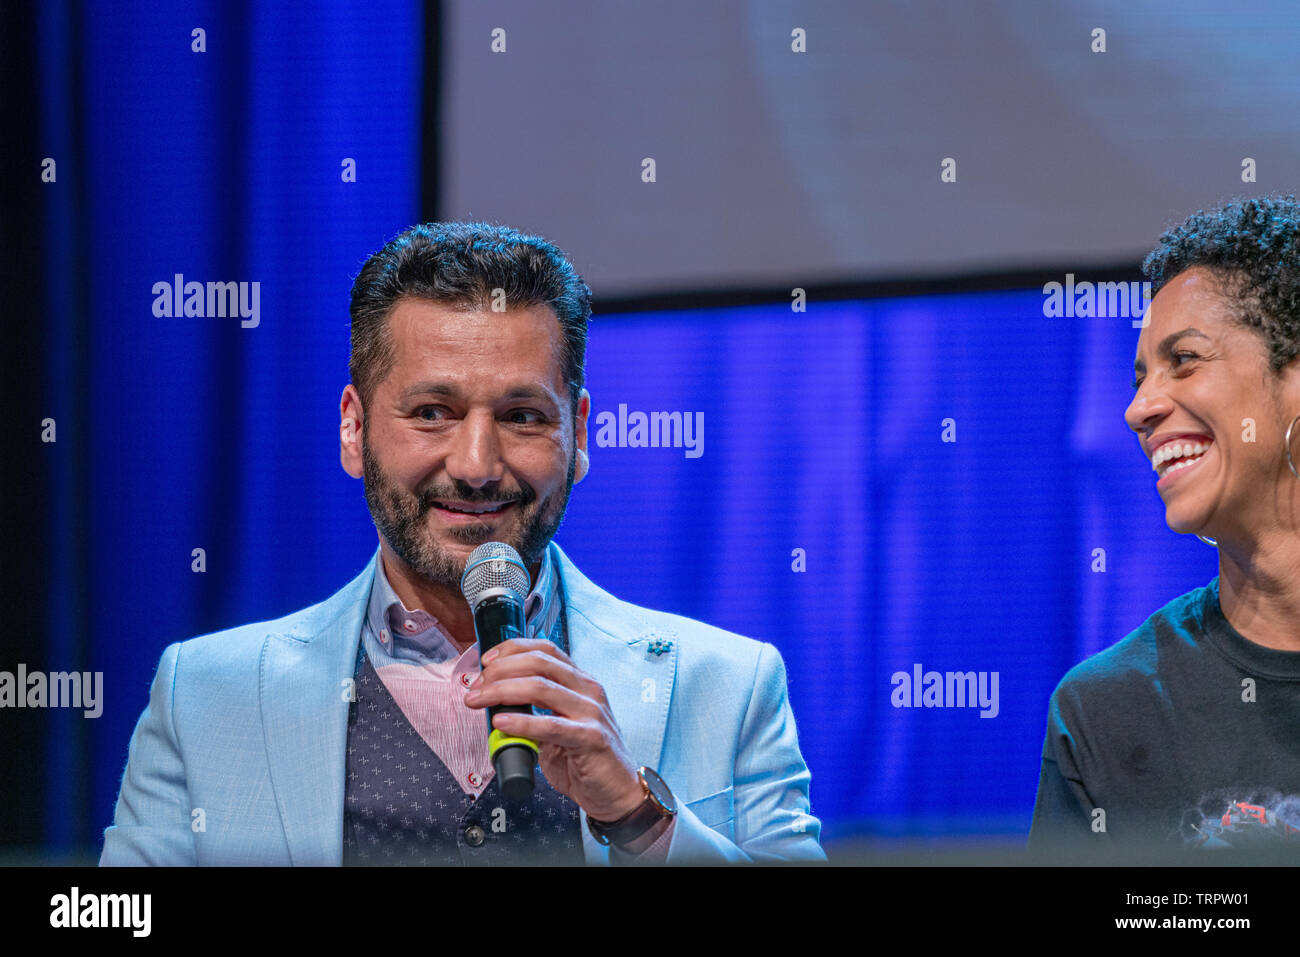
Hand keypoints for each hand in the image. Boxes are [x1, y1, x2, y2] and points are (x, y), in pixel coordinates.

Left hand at [463, 638, 643, 820]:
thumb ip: (535, 712)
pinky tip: (502, 724)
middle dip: (500, 670)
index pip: (545, 650)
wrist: (617, 793)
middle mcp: (588, 691)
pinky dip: (522, 722)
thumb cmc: (587, 760)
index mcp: (581, 682)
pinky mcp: (591, 738)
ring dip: (502, 691)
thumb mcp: (558, 727)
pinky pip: (550, 725)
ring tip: (480, 700)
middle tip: (476, 686)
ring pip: (540, 687)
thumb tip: (497, 706)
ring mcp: (592, 712)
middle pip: (539, 663)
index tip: (486, 661)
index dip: (512, 650)